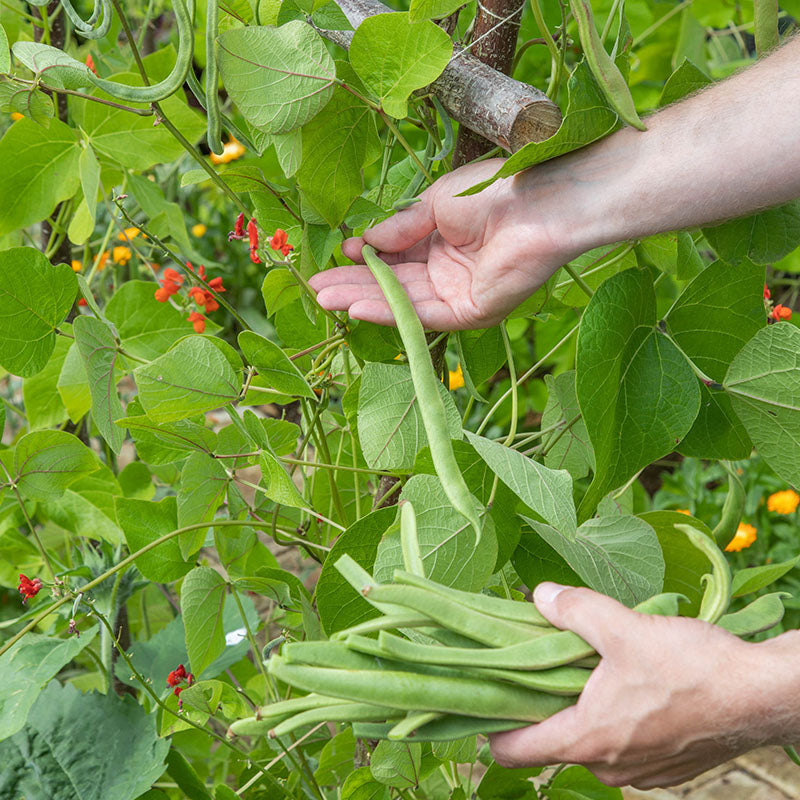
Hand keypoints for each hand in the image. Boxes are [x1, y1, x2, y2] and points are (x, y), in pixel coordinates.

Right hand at [308, 160, 572, 330]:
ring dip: (362, 301)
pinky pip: (423, 316)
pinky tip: (356, 309)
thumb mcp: (432, 204)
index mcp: (442, 241)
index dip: (364, 260)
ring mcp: (459, 294)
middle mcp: (448, 271)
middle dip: (354, 286)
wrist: (537, 201)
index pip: (395, 258)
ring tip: (324, 299)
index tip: (337, 256)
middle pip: (393, 284)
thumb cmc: (491, 192)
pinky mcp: (471, 312)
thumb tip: (362, 243)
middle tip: (316, 288)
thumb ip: (398, 229)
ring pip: (402, 302)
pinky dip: (389, 313)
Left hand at [490, 583, 787, 789]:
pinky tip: (627, 682)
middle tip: (537, 663)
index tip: (482, 698)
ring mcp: (640, 771)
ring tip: (586, 665)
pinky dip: (614, 717)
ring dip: (582, 707)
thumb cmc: (693, 668)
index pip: (515, 750)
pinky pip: (622, 743)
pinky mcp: (666, 765)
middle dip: (541, 704)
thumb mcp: (623, 627)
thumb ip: (574, 610)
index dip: (491, 726)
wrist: (762, 696)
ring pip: (590, 740)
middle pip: (552, 741)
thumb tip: (538, 596)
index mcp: (587, 739)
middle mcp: (608, 766)